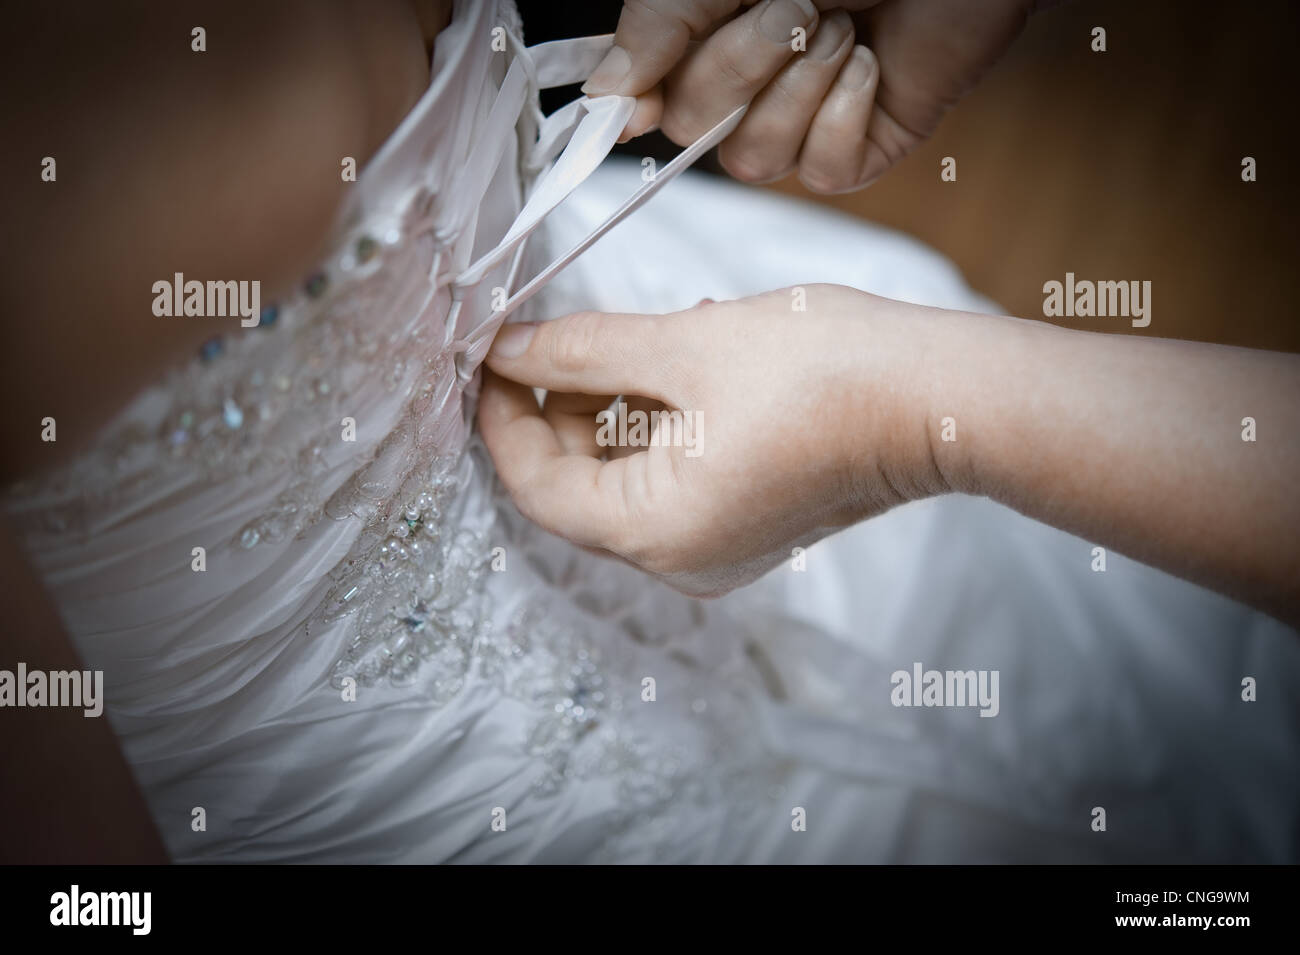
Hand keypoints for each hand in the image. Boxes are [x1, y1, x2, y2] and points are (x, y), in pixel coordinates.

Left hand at [476, 285, 951, 595]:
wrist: (943, 396)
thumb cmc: (827, 372)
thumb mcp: (683, 344)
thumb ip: (583, 350)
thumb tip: (509, 348)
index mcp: (655, 533)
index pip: (536, 485)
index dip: (501, 416)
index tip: (488, 354)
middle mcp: (681, 560)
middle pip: (579, 486)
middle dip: (556, 406)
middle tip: (550, 331)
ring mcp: (719, 548)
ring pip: (627, 478)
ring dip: (609, 406)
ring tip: (630, 334)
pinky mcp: (749, 523)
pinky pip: (673, 478)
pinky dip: (656, 422)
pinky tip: (675, 358)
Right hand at [583, 0, 1035, 192]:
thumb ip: (659, 25)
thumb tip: (605, 93)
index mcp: (708, 34)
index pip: (646, 97)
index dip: (636, 108)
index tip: (637, 108)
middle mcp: (749, 83)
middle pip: (695, 131)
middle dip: (743, 66)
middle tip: (798, 6)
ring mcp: (805, 120)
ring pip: (755, 161)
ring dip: (799, 87)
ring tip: (844, 29)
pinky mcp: (861, 148)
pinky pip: (823, 172)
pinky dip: (845, 116)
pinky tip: (871, 66)